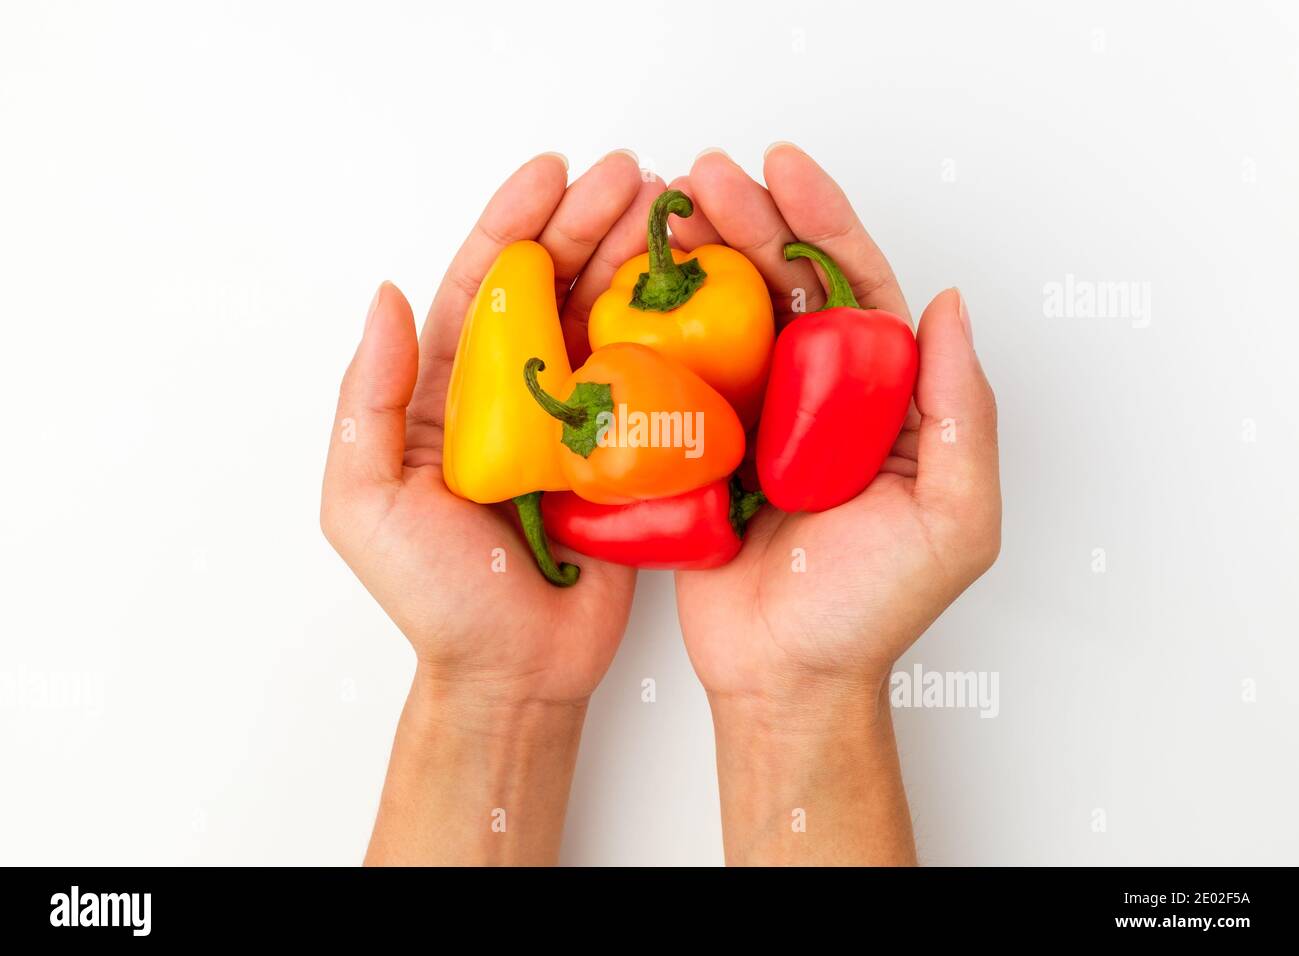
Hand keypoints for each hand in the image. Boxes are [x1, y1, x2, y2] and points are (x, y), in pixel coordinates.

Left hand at [321, 151, 663, 863]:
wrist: (517, 672)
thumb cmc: (437, 599)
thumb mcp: (365, 502)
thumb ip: (367, 399)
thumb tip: (388, 298)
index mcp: (448, 395)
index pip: (480, 290)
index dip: (513, 225)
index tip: (551, 174)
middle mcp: (514, 397)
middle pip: (551, 291)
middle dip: (589, 226)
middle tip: (635, 179)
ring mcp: (575, 424)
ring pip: (605, 324)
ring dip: (636, 265)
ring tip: (675, 216)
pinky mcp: (626, 456)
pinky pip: (652, 386)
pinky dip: (675, 336)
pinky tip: (700, 294)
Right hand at [670, 145, 1000, 863]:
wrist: (784, 676)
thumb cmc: (871, 611)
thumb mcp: (953, 517)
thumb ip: (961, 412)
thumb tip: (949, 303)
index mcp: (883, 400)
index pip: (857, 288)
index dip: (823, 221)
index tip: (782, 170)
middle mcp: (820, 397)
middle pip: (785, 286)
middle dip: (748, 221)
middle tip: (702, 176)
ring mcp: (757, 418)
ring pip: (727, 317)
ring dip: (698, 258)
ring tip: (662, 210)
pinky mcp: (701, 446)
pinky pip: (678, 374)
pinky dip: (655, 326)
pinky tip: (630, 283)